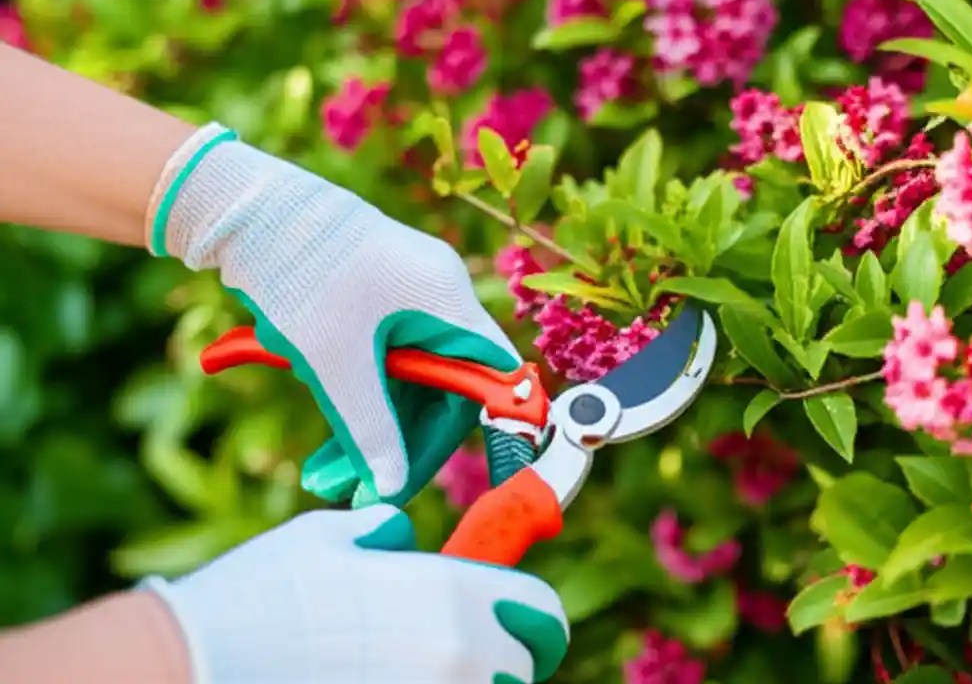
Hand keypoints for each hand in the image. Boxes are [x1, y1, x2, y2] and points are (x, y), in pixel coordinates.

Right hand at [142, 506, 568, 683]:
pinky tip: (377, 677)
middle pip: (520, 670)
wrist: (192, 664)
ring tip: (404, 664)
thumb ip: (385, 536)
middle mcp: (458, 659)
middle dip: (498, 660)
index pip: (544, 614)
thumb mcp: (329, 539)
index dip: (533, 617)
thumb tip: (401, 539)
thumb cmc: (259, 596)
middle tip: (451, 649)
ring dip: (463, 681)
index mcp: (453, 598)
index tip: (519, 622)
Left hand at [150, 124, 521, 504]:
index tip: (429, 474)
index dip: (467, 433)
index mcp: (446, 299)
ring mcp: (404, 294)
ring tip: (322, 475)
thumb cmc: (296, 271)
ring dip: (367, 429)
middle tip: (356, 489)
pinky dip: (354, 398)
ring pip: (405, 380)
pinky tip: (322, 433)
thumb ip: (369, 429)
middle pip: (442, 388)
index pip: (486, 379)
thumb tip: (390, 487)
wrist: (238, 207)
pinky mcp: (371, 296)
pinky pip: (380, 360)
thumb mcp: (334, 363)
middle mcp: (436, 294)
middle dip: (397, 444)